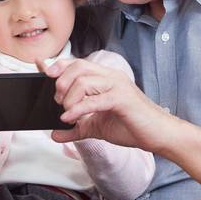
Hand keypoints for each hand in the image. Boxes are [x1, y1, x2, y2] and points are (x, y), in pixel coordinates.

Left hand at [38, 56, 170, 152]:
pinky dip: (78, 109)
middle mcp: (111, 77)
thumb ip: (76, 128)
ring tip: (67, 113)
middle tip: (58, 102)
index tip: (42, 69)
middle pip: (77, 67)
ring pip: (83, 81)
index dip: (58, 64)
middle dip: (61, 83)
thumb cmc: (132, 126)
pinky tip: (69, 118)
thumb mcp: (97, 127)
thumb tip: (55, 134)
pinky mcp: (122, 99)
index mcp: (105, 78)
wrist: (158, 135)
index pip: (78, 63)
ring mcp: (117, 86)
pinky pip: (94, 100)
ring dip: (69, 98)